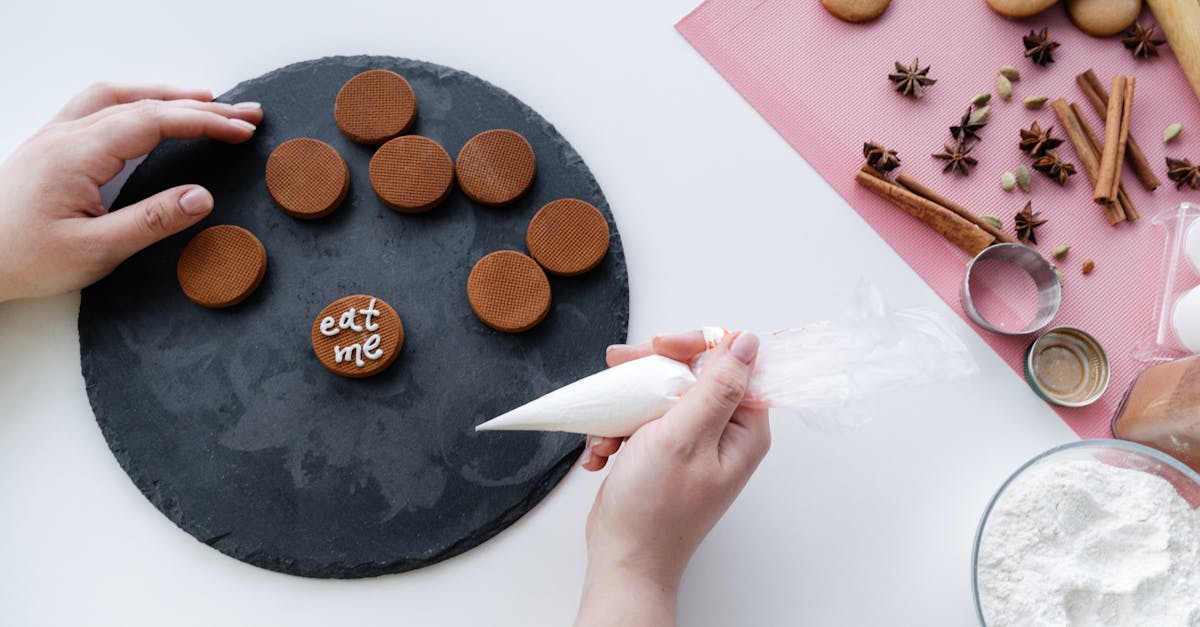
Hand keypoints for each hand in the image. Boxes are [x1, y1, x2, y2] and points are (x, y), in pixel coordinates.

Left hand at [0, 83, 262, 300]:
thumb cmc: (23, 260)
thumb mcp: (95, 250)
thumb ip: (152, 221)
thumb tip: (202, 197)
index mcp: (79, 154)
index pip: (155, 122)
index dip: (204, 122)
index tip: (242, 131)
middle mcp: (66, 135)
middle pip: (143, 104)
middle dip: (200, 107)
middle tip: (245, 115)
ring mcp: (54, 137)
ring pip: (118, 97)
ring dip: (166, 95)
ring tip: (205, 102)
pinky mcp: (48, 148)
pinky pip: (97, 106)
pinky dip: (134, 101)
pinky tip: (148, 110)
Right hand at [575, 331, 770, 626]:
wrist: (624, 558)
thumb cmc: (656, 509)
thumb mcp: (685, 437)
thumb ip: (717, 386)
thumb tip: (747, 341)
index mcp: (744, 428)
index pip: (732, 360)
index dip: (695, 346)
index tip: (659, 347)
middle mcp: (724, 432)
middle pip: (691, 371)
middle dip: (649, 373)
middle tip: (618, 366)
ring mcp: (693, 442)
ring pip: (661, 393)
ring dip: (626, 406)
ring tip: (608, 432)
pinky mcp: (665, 451)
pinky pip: (642, 419)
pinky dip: (618, 430)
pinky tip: (604, 451)